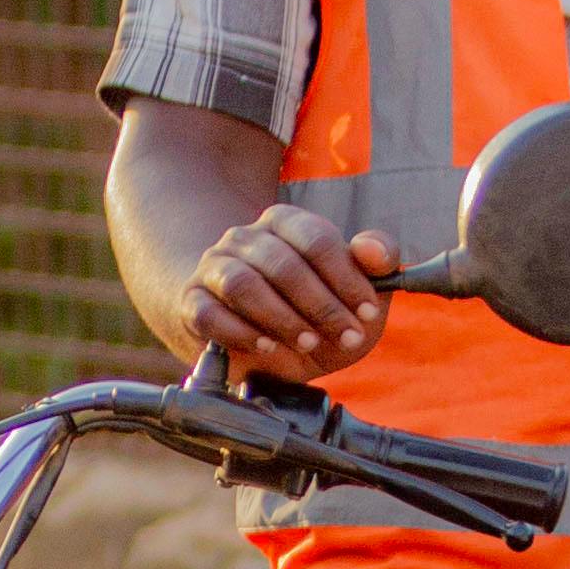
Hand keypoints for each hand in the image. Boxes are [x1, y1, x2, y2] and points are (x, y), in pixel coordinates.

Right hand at [182, 206, 398, 384]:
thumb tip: (374, 251)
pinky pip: (209, 313)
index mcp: (285, 223)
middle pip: (282, 263)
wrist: (257, 345)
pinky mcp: (192, 302)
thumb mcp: (355, 291)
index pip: (316, 239)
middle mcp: (245, 238)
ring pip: (242, 284)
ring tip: (306, 342)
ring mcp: (214, 267)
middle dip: (320, 306)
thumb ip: (377, 261)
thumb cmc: (312, 312)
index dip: (347, 279)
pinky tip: (266, 345)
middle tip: (344, 336)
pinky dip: (241, 333)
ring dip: (281, 318)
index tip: (367, 312)